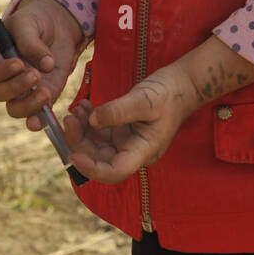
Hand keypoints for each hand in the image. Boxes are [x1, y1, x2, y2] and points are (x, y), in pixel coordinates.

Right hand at [0, 0, 84, 130]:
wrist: (56, 25)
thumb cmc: (34, 21)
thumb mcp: (28, 22)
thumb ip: (31, 40)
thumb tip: (46, 65)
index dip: (0, 71)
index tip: (18, 63)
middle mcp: (6, 78)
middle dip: (16, 86)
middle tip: (35, 74)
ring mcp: (24, 90)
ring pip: (15, 109)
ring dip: (28, 105)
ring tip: (45, 91)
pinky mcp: (42, 96)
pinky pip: (36, 116)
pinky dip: (38, 121)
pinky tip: (44, 120)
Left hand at [62, 64, 195, 183]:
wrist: (184, 83)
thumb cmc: (170, 93)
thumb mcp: (144, 100)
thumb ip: (118, 112)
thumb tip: (91, 121)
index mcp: (143, 151)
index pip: (114, 171)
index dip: (92, 168)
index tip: (74, 154)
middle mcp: (133, 151)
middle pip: (100, 159)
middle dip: (81, 142)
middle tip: (69, 119)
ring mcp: (127, 141)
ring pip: (98, 145)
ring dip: (82, 131)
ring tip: (75, 110)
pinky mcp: (123, 129)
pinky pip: (101, 132)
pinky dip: (89, 121)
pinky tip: (84, 106)